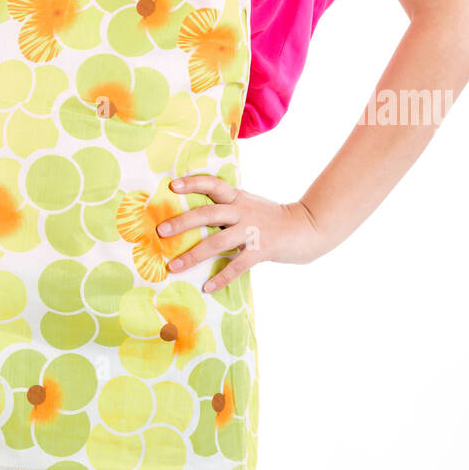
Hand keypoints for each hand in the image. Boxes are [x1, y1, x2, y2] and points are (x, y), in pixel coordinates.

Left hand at [157, 173, 322, 292]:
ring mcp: (252, 231)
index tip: (172, 186)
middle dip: (183, 222)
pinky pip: (237, 266)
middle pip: (208, 213)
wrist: (307, 226)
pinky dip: (221, 276)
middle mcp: (242, 211)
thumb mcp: (249, 203)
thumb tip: (196, 214)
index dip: (193, 182)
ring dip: (193, 255)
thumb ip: (227, 207)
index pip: (213, 184)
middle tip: (161, 231)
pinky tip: (207, 286)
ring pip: (217, 242)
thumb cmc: (271, 217)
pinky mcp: (261, 250)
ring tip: (173, 266)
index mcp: (238, 197)